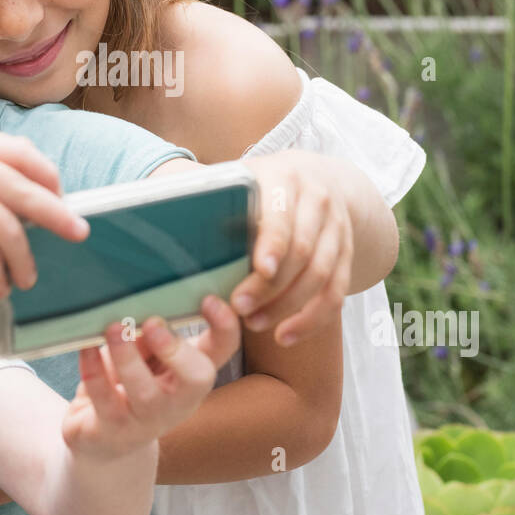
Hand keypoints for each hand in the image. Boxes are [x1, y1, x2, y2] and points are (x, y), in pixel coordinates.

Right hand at [0, 128, 89, 302]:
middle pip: (27, 189)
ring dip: (23, 260)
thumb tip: (40, 196)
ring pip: (13, 230)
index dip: (47, 176)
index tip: (61, 195)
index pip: (20, 152)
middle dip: (58, 214)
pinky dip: (1, 276)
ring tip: (24, 278)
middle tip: (79, 232)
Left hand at [61, 295, 239, 461]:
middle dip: (177, 350)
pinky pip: (103, 399)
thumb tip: (143, 306)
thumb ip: (148, 335)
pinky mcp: (110, 433)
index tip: (210, 299)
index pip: (222, 349)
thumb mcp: (144, 357)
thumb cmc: (128, 386)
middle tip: (153, 323)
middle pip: (197, 379)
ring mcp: (145, 422)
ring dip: (129, 357)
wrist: (101, 443)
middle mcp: (177, 401)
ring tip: (113, 328)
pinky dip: (94, 370)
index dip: (225, 326)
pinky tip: (86, 348)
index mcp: (191, 374)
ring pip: (146, 393)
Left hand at [229, 150, 356, 345]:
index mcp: (286, 178)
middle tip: (240, 308)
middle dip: (271, 286)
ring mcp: (338, 230)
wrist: (317, 180)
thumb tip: (166, 220)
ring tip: (255, 324)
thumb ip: (215, 198)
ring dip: (288, 307)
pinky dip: (313, 320)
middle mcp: (319, 202)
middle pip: (302, 252)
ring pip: (321, 276)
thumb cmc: (263, 186)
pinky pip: (337, 293)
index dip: (273, 245)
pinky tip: (287, 336)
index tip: (259, 270)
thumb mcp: (241, 181)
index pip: (283, 216)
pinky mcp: (347, 256)